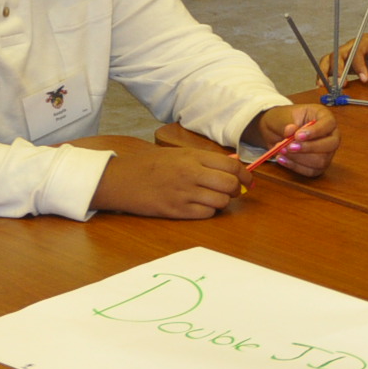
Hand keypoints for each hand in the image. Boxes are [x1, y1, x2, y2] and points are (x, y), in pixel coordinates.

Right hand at [91, 144, 249, 218]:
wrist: (119, 179)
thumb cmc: (148, 165)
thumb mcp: (176, 154)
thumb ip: (203, 159)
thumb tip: (232, 165)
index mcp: (193, 157)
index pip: (232, 166)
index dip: (245, 175)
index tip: (249, 181)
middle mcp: (191, 174)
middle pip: (230, 185)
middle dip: (235, 190)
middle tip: (231, 192)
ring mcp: (184, 193)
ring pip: (220, 202)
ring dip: (222, 202)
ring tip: (212, 199)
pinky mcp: (175, 210)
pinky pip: (205, 214)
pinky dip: (208, 212)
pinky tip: (199, 207)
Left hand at [249, 104, 338, 176]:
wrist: (276, 131)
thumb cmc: (284, 119)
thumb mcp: (283, 116)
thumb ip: (287, 123)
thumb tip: (291, 130)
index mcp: (324, 117)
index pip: (329, 124)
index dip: (316, 131)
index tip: (298, 135)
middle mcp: (330, 135)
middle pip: (331, 145)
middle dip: (309, 148)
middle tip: (289, 146)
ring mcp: (327, 152)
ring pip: (321, 161)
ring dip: (299, 158)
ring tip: (281, 151)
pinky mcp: (319, 165)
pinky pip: (311, 171)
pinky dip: (295, 166)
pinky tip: (282, 159)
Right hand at [323, 31, 367, 85]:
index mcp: (363, 41)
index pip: (357, 52)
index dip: (359, 66)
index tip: (365, 79)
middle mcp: (350, 46)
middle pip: (338, 54)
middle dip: (338, 70)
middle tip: (342, 84)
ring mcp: (344, 54)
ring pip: (328, 59)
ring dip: (325, 72)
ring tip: (324, 86)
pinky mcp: (341, 62)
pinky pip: (328, 66)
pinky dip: (323, 75)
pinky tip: (322, 86)